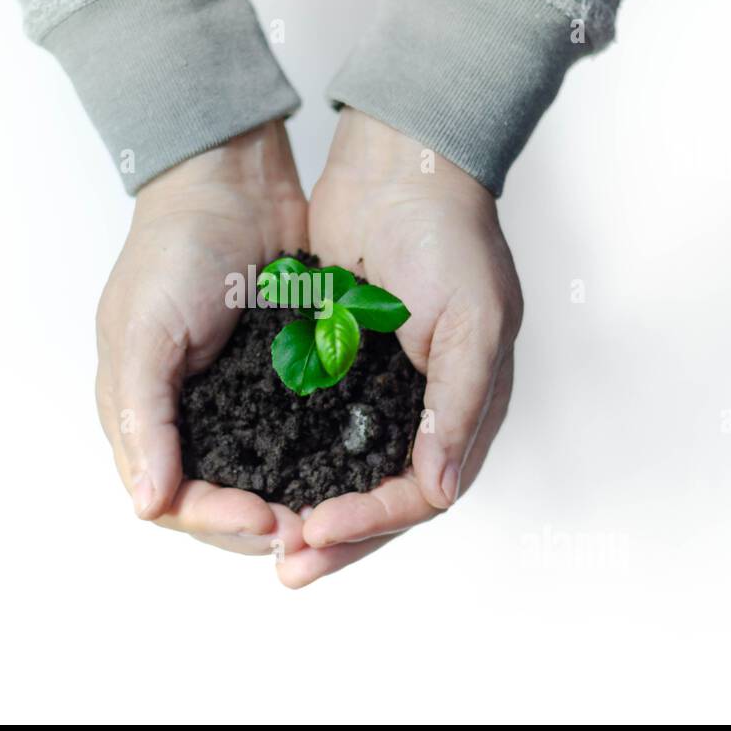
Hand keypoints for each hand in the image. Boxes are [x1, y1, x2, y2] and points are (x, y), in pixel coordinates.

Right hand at [95, 121, 308, 555]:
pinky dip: (314, 464)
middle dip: (259, 524)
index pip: (172, 499)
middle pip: (219, 503)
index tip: (266, 519)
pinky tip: (341, 476)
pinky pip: (294, 441)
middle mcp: (186, 419)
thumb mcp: (142, 332)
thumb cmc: (172, 250)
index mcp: (141, 414)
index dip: (216, 520)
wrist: (232, 184)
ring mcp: (234, 403)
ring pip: (260, 481)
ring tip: (327, 515)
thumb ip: (141, 416)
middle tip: (307, 529)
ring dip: (289, 504)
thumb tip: (146, 503)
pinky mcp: (279, 384)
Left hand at [277, 109, 522, 587]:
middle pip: (380, 497)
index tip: (318, 531)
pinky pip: (316, 430)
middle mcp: (423, 409)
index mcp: (465, 406)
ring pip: (344, 472)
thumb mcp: (471, 319)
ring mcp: (378, 389)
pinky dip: (293, 460)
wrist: (397, 162)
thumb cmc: (447, 232)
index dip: (372, 519)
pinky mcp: (338, 365)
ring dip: (311, 508)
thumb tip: (440, 490)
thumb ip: (456, 407)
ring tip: (267, 541)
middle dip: (335, 536)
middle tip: (287, 568)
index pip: (422, 492)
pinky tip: (259, 482)